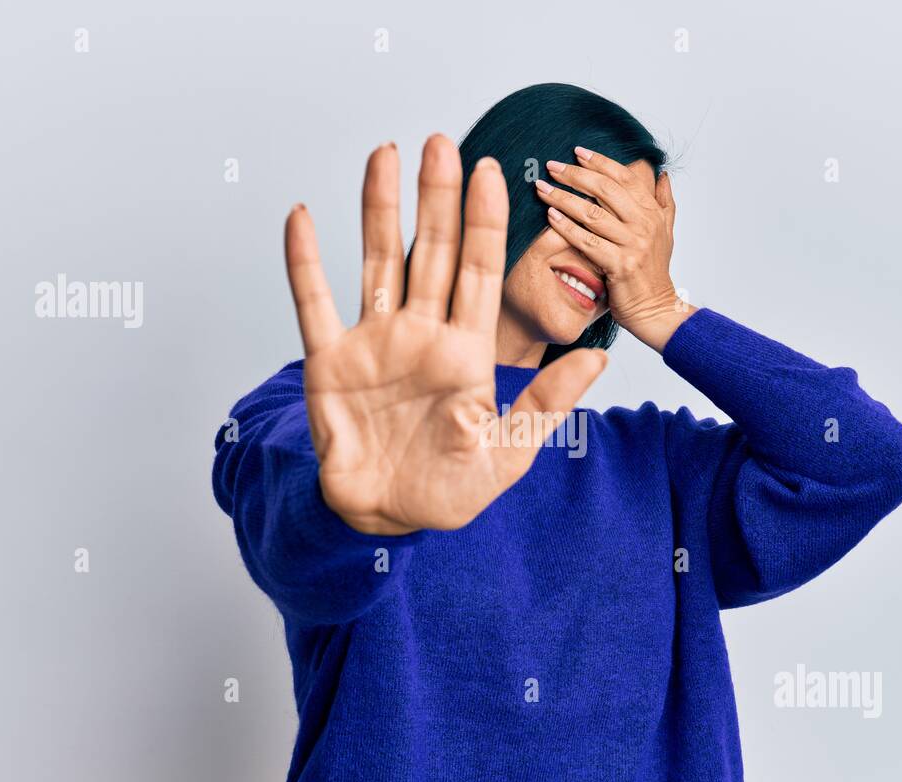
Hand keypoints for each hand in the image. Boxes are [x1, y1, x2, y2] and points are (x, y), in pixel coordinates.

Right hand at [285, 135, 607, 536]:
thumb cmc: (451, 489)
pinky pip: (315, 303)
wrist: (388, 519)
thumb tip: (600, 358)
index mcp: (466, 352)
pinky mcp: (330, 363)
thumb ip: (548, 403)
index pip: (478, 274)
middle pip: (430, 253)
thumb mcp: (509, 452)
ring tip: (383, 154)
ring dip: (378, 209)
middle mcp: (421, 336)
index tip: (495, 173)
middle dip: (437, 197)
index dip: (484, 223)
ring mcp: (373, 344)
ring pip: (376, 262)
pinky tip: (302, 217)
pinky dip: (305, 263)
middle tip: (441, 142)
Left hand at [535, 147, 693, 351]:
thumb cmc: (654, 273)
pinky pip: (586, 241)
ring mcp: (633, 245)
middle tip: (551, 166)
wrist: (655, 309)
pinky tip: (549, 216)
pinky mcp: (619, 265)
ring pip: (592, 213)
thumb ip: (664, 202)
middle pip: (605, 190)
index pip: (625, 178)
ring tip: (541, 188)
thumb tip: (662, 174)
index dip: (600, 162)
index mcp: (653, 213)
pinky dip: (566, 227)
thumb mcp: (666, 234)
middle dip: (575, 174)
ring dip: (563, 197)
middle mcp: (644, 225)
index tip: (577, 151)